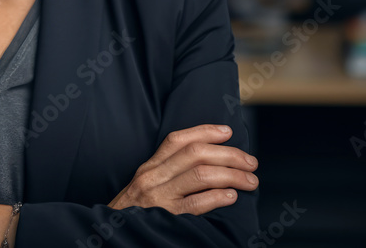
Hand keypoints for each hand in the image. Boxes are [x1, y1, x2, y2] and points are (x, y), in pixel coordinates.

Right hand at [107, 124, 257, 215]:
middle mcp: (153, 177)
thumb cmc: (135, 211)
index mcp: (150, 167)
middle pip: (196, 154)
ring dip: (231, 175)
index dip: (205, 131)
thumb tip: (206, 161)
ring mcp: (159, 197)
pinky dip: (217, 197)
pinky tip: (232, 197)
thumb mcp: (145, 184)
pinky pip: (196, 204)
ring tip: (250, 180)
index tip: (228, 132)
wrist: (114, 234)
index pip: (178, 140)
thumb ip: (167, 172)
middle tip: (251, 162)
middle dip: (229, 155)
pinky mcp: (167, 218)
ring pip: (200, 175)